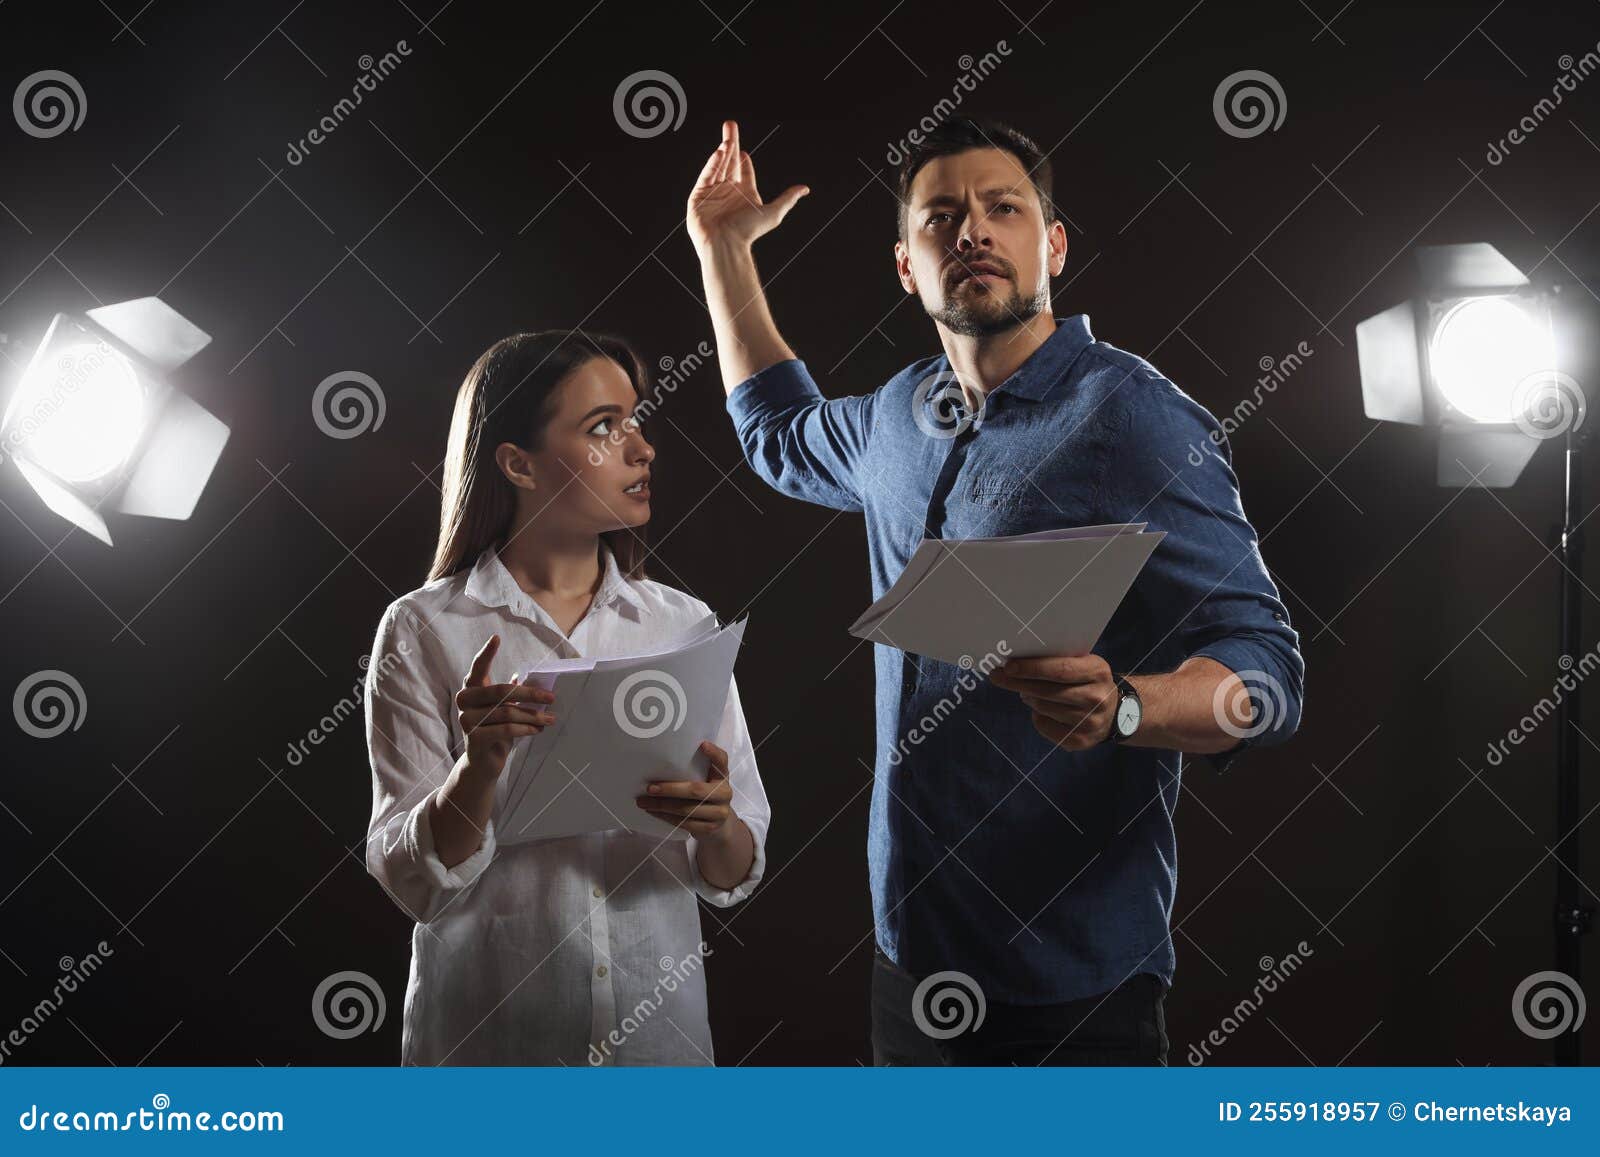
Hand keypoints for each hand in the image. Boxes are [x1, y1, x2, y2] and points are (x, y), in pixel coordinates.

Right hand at [456, 634, 556, 779]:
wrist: (482, 765)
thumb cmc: (495, 732)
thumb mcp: (503, 709)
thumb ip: (510, 692)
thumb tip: (525, 676)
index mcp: (471, 690)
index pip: (478, 668)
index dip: (486, 653)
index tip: (496, 638)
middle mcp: (464, 702)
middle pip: (502, 691)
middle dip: (531, 693)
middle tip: (551, 697)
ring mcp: (466, 721)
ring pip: (507, 712)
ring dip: (533, 715)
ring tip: (550, 718)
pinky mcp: (474, 739)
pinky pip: (506, 730)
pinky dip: (525, 728)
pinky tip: (538, 729)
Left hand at [636, 740, 737, 838]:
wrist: (721, 824)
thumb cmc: (707, 795)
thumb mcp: (707, 780)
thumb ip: (696, 769)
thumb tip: (663, 758)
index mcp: (722, 776)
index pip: (722, 761)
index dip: (713, 753)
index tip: (701, 744)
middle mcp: (725, 793)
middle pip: (695, 790)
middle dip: (670, 789)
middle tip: (649, 788)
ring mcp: (719, 813)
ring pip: (686, 809)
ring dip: (662, 806)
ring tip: (643, 802)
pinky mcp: (710, 828)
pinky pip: (684, 823)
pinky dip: (666, 817)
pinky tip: (654, 812)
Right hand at [686, 120, 807, 255]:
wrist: (726, 245)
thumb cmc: (748, 232)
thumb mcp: (773, 213)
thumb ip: (788, 198)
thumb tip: (805, 188)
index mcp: (744, 193)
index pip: (743, 170)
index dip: (743, 158)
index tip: (743, 147)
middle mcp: (728, 191)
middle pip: (729, 162)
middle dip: (730, 143)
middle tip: (730, 124)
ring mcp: (712, 193)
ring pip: (718, 166)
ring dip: (722, 152)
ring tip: (727, 137)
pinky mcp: (698, 197)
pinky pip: (706, 176)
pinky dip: (712, 164)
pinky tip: (719, 153)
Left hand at [989, 654, 1117, 750]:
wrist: (1115, 713)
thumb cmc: (1088, 682)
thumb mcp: (1083, 664)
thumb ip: (1058, 661)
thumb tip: (1016, 661)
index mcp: (1098, 672)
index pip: (1060, 670)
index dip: (1032, 668)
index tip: (1008, 666)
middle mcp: (1097, 698)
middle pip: (1047, 691)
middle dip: (1018, 683)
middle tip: (998, 676)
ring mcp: (1090, 722)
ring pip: (1043, 708)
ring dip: (1028, 698)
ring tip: (1026, 692)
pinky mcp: (1081, 741)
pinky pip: (1045, 726)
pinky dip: (1038, 717)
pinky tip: (1041, 710)